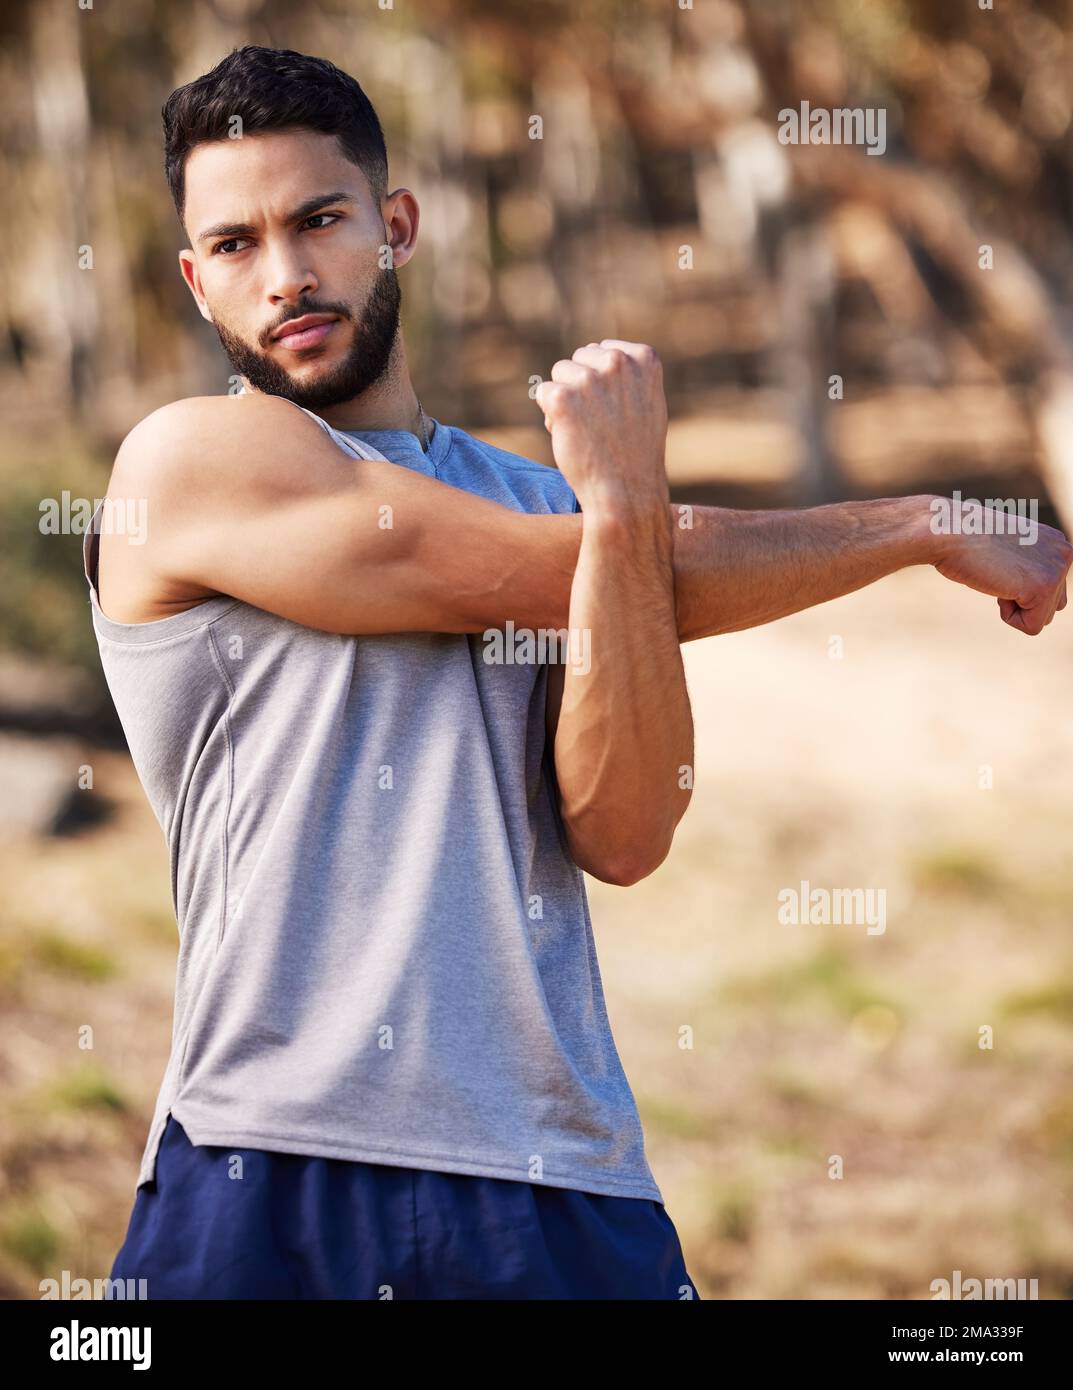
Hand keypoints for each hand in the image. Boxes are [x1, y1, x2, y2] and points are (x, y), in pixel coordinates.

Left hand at [534, 340, 667, 509]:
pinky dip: (552, 416)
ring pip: (559, 373)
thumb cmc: (636, 453)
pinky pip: (543, 393)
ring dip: (566, 400)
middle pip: (579, 359)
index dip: (603, 381)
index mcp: (644, 358)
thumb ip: (628, 373)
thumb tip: (596, 351)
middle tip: (600, 422)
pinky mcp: (562, 398)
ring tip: (586, 430)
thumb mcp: (648, 402)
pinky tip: (571, 436)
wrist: (627, 492)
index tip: (617, 409)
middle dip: (581, 386)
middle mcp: (618, 362)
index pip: (603, 350)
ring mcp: (589, 379)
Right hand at [932, 509, 1071, 634]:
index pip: (1050, 591)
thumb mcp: (1007, 550)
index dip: (1017, 587)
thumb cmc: (965, 541)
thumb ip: (1027, 566)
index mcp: (1057, 543)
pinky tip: (997, 585)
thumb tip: (1027, 590)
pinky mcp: (1043, 588)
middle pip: (1051, 607)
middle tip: (997, 571)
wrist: (948, 532)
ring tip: (997, 576)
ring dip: (1014, 607)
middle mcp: (1064, 554)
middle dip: (1021, 600)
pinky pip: (1031, 626)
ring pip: (1043, 618)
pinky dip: (1008, 616)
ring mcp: (1057, 570)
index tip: (998, 563)